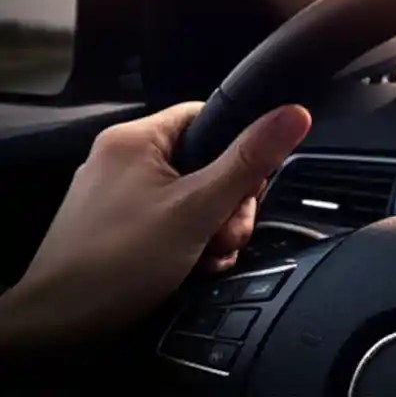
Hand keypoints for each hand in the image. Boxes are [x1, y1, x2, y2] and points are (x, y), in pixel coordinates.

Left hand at [0, 102, 310, 346]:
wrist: (58, 326)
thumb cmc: (117, 264)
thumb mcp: (198, 209)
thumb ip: (249, 161)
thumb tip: (293, 114)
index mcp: (137, 139)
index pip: (209, 117)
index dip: (241, 149)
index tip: (250, 185)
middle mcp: (123, 160)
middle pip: (206, 162)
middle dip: (228, 204)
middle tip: (224, 234)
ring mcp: (117, 194)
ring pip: (192, 197)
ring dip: (213, 229)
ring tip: (205, 256)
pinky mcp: (116, 225)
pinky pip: (170, 220)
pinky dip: (189, 242)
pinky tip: (192, 265)